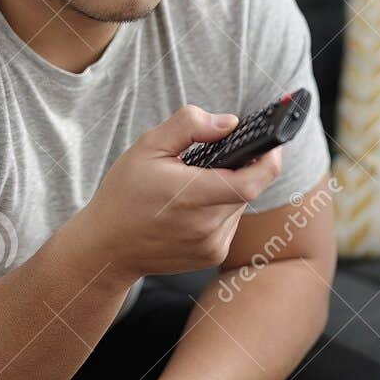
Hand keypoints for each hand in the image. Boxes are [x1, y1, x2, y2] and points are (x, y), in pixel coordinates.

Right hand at [72, 105, 283, 278]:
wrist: (107, 247)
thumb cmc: (124, 195)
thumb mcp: (148, 147)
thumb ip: (189, 125)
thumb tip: (229, 123)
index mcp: (190, 196)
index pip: (251, 181)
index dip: (269, 160)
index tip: (272, 143)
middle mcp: (206, 227)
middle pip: (247, 190)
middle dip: (240, 169)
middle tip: (218, 157)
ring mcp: (211, 246)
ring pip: (239, 206)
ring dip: (229, 190)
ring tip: (197, 183)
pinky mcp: (211, 256)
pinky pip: (229, 223)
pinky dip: (220, 209)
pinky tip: (194, 206)